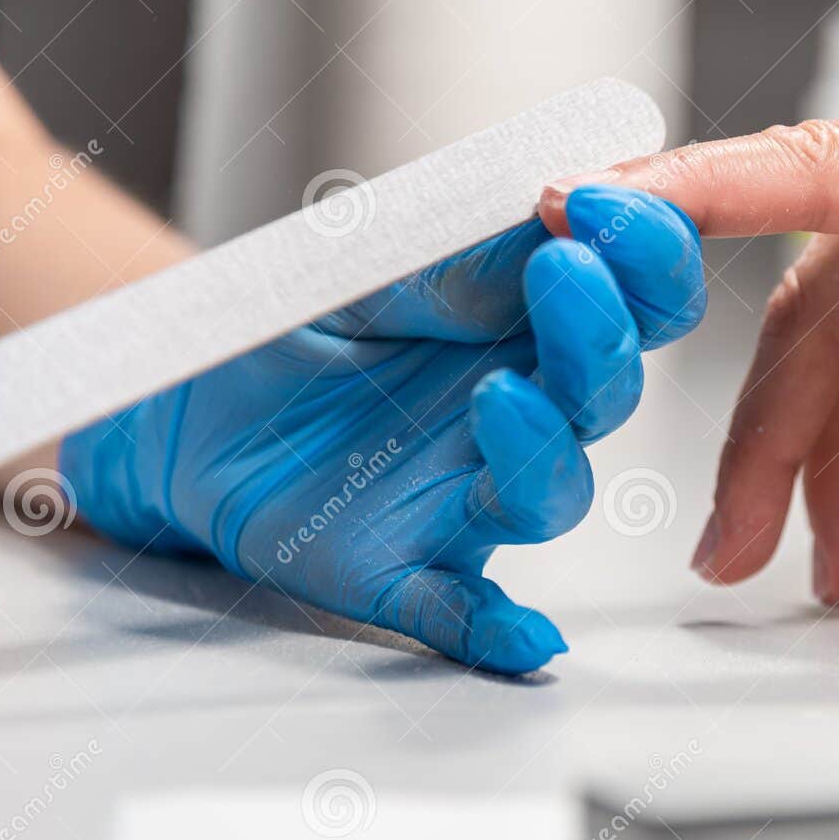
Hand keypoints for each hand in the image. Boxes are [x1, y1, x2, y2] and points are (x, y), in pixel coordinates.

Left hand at [61, 186, 704, 673]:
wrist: (193, 404)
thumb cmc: (297, 328)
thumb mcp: (372, 265)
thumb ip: (459, 259)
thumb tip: (547, 226)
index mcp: (536, 326)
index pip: (639, 293)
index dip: (645, 253)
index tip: (597, 201)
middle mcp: (527, 415)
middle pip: (607, 391)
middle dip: (600, 334)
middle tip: (564, 268)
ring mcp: (469, 496)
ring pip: (551, 493)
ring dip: (543, 450)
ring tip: (496, 396)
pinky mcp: (405, 569)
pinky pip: (458, 610)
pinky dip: (494, 628)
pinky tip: (524, 638)